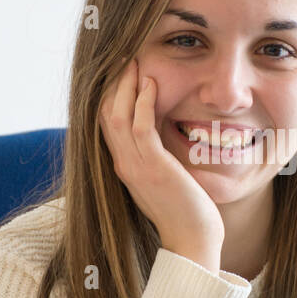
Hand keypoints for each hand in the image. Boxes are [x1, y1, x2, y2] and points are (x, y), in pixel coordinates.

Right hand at [98, 56, 225, 257]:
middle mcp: (123, 164)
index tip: (121, 71)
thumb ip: (156, 156)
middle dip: (112, 83)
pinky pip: (140, 127)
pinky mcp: (153, 167)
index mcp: (124, 166)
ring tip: (133, 61)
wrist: (192, 241)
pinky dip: (142, 102)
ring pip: (116, 116)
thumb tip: (161, 132)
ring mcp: (135, 166)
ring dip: (124, 85)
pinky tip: (151, 84)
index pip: (106, 122)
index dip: (110, 94)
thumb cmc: (185, 211)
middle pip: (104, 114)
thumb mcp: (164, 178)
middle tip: (123, 56)